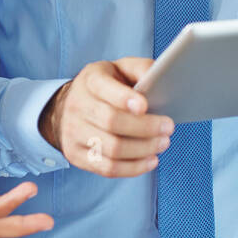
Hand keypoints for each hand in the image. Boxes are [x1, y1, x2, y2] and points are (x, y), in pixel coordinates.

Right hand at [38, 57, 171, 177]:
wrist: (68, 106)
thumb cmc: (105, 86)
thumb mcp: (120, 68)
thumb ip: (140, 69)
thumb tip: (160, 79)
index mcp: (90, 80)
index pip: (105, 89)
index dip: (124, 98)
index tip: (145, 106)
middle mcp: (77, 105)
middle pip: (112, 122)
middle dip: (146, 128)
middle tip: (168, 128)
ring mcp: (73, 132)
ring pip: (112, 149)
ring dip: (144, 149)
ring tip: (163, 143)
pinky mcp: (75, 155)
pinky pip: (108, 168)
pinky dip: (134, 168)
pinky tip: (150, 160)